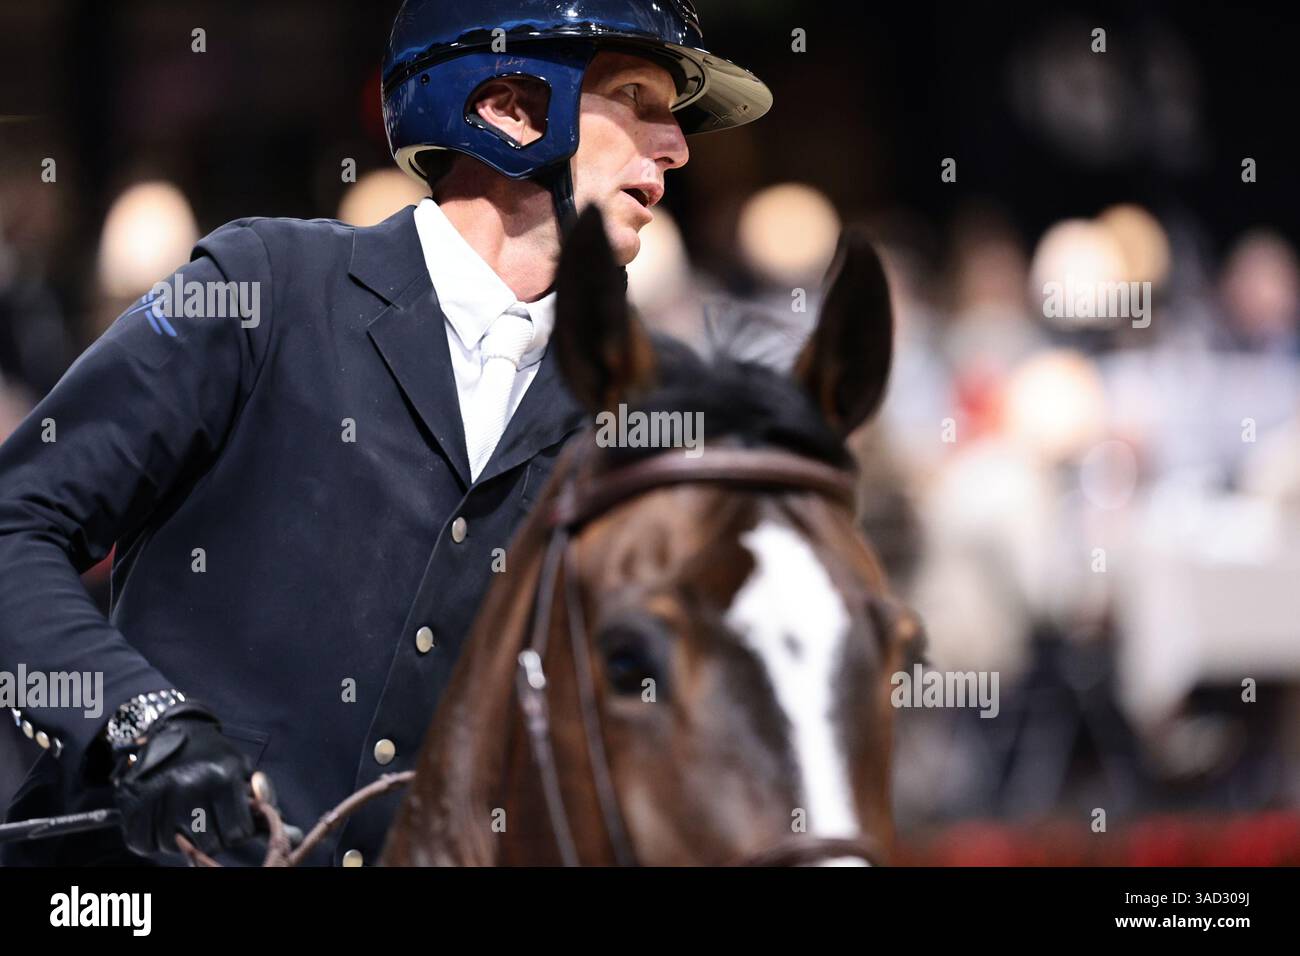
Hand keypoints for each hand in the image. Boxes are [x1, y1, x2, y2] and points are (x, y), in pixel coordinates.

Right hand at [111, 706, 256, 857]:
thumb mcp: (241, 767)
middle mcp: (192, 789)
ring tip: (184, 814)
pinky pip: (146, 844)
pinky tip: (162, 819)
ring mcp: (161, 798)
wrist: (171, 730)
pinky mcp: (134, 806)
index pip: (238, 832)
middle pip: (210, 844)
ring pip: (177, 847)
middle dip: (212, 836)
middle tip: (207, 818)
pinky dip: (154, 839)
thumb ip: (263, 798)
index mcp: (222, 778)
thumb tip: (291, 832)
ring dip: (182, 838)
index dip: (237, 830)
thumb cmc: (212, 754)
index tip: (231, 820)